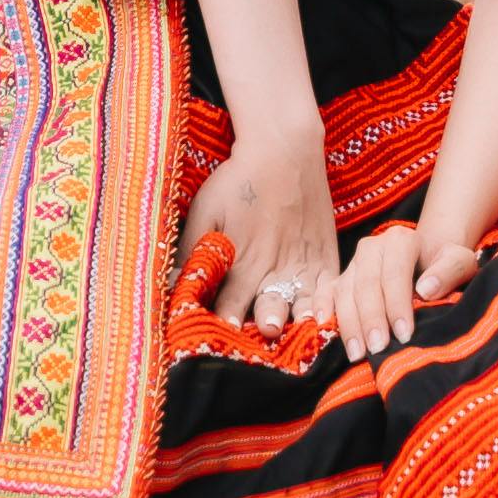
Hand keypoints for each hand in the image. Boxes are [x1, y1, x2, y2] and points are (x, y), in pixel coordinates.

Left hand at [184, 122, 339, 333]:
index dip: (220, 331)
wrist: (284, 149)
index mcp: (241, 260)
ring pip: (302, 305)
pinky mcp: (325, 255)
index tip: (212, 348)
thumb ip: (190, 252)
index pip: (227, 309)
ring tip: (294, 339)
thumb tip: (166, 286)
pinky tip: (325, 325)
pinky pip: (331, 290)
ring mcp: (303, 262)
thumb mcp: (205, 212)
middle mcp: (273, 267)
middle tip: (258, 342)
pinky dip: (328, 308)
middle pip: (267, 313)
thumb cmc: (238, 181)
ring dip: (297, 324)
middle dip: (260, 332)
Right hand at [330, 222, 480, 356]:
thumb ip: (449, 270)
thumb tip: (426, 289)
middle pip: (365, 284)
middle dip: (370, 319)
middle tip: (377, 349)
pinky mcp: (340, 279)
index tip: (404, 335)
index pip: (394, 273)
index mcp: (401, 241)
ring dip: (349, 324)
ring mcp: (353, 264)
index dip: (397, 305)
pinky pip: (325, 292)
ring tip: (357, 353)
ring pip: (344, 292)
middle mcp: (372, 248)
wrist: (428, 256)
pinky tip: (323, 327)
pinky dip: (321, 308)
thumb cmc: (445, 265)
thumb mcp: (460, 262)